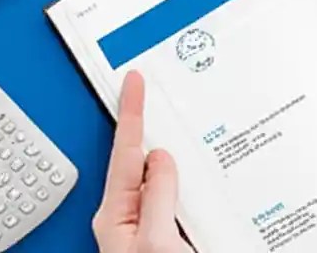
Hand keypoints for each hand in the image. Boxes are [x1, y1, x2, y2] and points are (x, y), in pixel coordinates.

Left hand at [93, 71, 194, 252]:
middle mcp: (129, 218)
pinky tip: (200, 178)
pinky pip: (179, 200)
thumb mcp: (155, 239)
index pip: (124, 152)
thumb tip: (160, 158)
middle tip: (154, 92)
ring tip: (185, 134)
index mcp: (116, 215)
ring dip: (177, 160)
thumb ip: (157, 195)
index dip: (131, 112)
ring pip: (163, 180)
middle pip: (141, 161)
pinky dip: (191, 184)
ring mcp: (149, 228)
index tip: (132, 80)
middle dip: (151, 128)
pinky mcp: (169, 236)